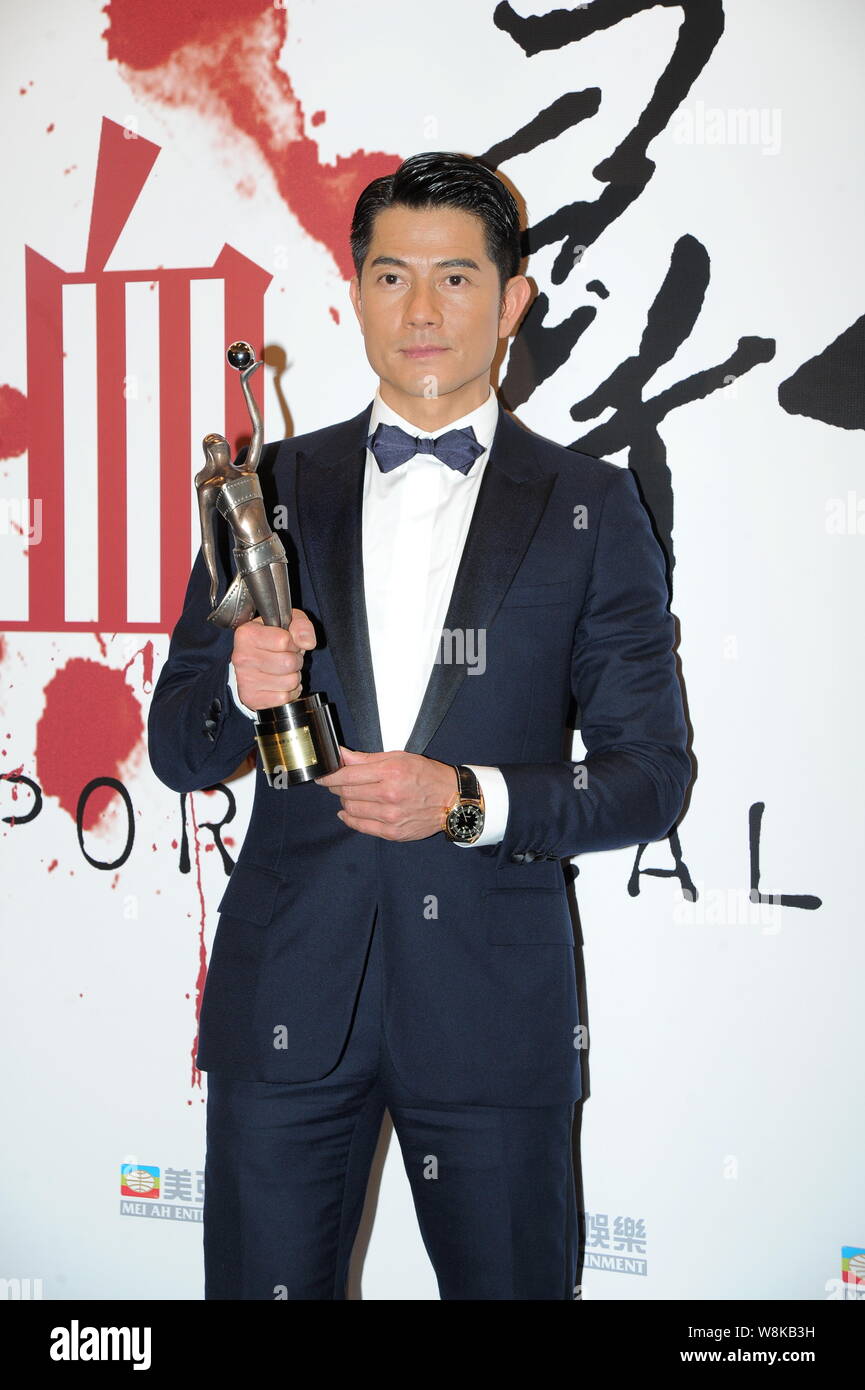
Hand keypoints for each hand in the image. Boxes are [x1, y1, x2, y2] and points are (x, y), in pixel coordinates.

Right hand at [231, 610, 315, 710]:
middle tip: (287, 658)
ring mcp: (244, 679)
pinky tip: (280, 684)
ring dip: (293, 677)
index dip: (293, 643)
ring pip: (289, 682)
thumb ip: (301, 626)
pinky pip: (284, 698)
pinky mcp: (250, 697)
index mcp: (247, 633)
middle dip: (295, 661)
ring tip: (283, 670)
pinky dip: (288, 692)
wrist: (251, 662)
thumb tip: (307, 643)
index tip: (286, 643)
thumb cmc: (271, 640)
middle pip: (288, 663)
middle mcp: (242, 657)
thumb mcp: (288, 623)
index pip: (284, 640)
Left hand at [315, 747, 458, 840]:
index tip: (323, 775)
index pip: (348, 775)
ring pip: (351, 809)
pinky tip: (348, 812)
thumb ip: (366, 759)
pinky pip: (361, 826)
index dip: (330, 775)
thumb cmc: (427, 775)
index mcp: (391, 772)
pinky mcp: (392, 832)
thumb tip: (341, 754)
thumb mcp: (399, 758)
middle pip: (347, 792)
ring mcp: (391, 816)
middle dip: (337, 787)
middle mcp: (390, 795)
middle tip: (337, 783)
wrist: (452, 800)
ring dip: (345, 802)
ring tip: (349, 796)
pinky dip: (349, 819)